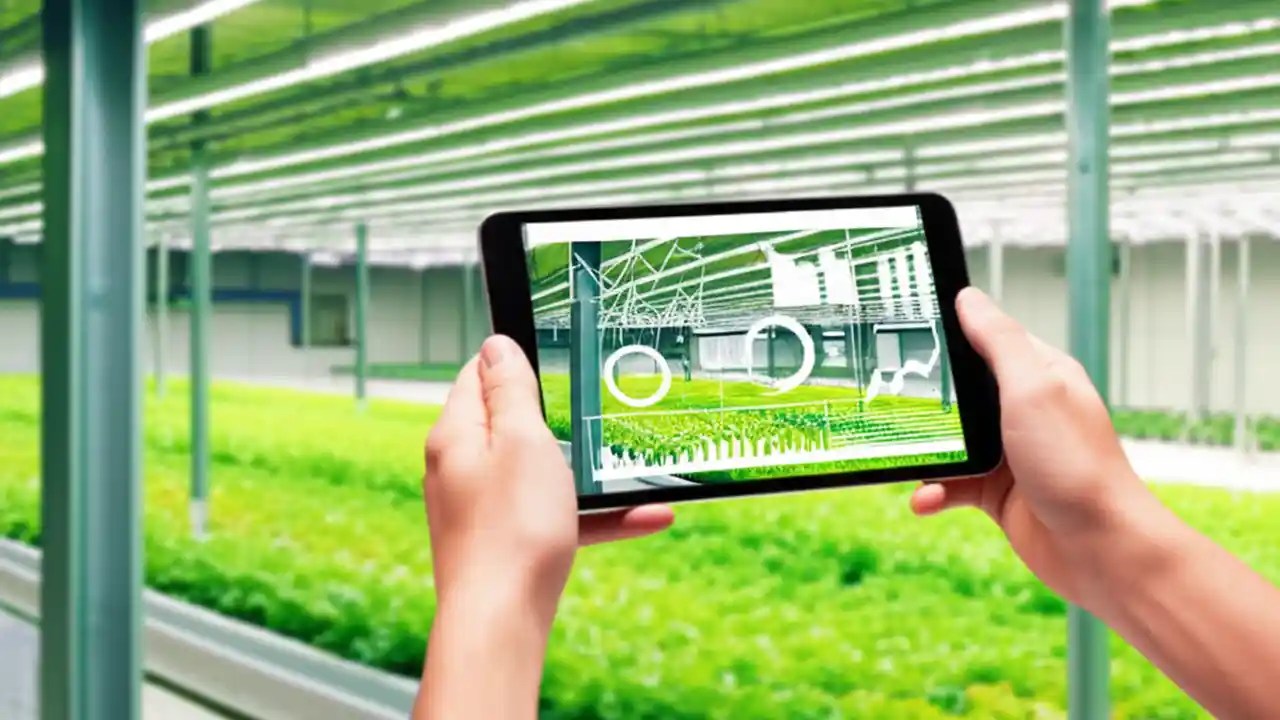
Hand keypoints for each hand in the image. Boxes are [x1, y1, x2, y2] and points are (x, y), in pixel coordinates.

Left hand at [417, 335, 672, 719]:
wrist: (500, 622)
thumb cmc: (512, 529)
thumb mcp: (522, 440)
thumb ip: (510, 390)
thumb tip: (494, 346)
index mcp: (457, 435)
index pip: (476, 376)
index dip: (512, 362)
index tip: (551, 355)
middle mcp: (460, 470)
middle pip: (510, 426)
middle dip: (556, 419)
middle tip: (594, 410)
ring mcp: (480, 510)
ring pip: (539, 475)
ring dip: (586, 472)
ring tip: (635, 471)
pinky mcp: (503, 546)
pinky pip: (554, 517)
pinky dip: (593, 514)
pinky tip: (647, 517)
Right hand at [910, 288, 1164, 607]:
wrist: (1101, 550)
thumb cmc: (1076, 465)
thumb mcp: (1032, 388)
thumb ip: (998, 341)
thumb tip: (968, 298)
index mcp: (1039, 374)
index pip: (986, 337)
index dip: (948, 332)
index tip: (904, 328)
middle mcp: (1023, 409)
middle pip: (958, 391)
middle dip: (924, 398)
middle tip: (888, 396)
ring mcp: (1008, 452)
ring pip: (947, 440)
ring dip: (923, 452)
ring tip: (904, 458)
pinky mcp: (995, 491)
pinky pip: (949, 483)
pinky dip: (932, 491)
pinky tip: (925, 500)